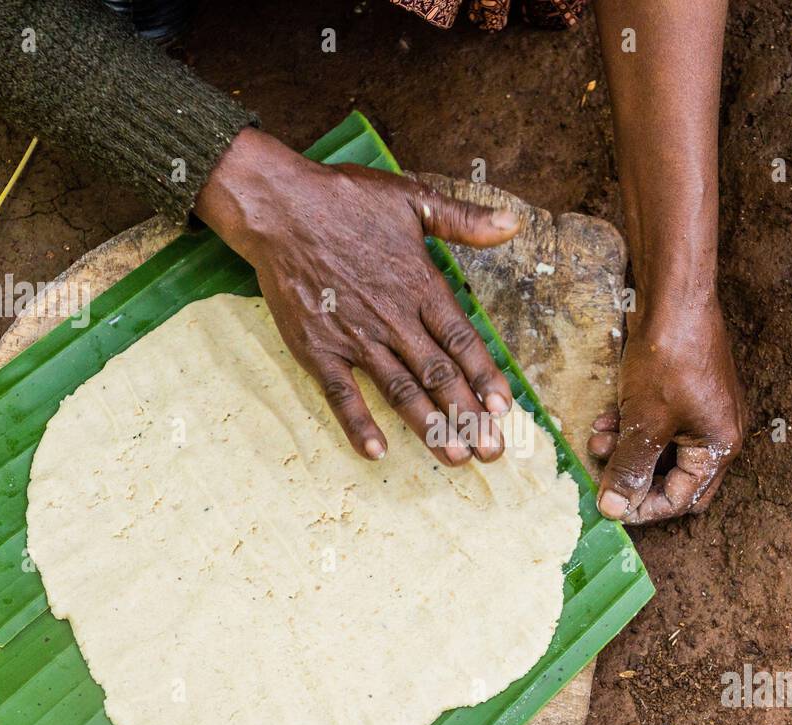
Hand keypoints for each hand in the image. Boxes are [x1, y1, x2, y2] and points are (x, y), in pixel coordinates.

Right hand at [196, 127, 518, 466]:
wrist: (277, 206)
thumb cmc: (344, 199)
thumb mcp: (412, 199)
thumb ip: (465, 220)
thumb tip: (514, 224)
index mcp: (420, 285)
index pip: (462, 341)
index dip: (485, 377)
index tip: (505, 410)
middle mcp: (393, 317)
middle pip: (438, 375)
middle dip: (468, 416)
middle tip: (490, 451)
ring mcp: (354, 336)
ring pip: (400, 390)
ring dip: (429, 427)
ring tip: (454, 457)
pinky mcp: (317, 348)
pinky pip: (341, 393)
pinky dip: (358, 423)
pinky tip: (376, 452)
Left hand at [590, 297, 743, 523]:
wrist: (672, 299)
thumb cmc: (668, 360)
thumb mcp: (644, 423)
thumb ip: (629, 469)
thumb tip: (613, 510)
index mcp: (719, 446)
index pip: (684, 498)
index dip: (646, 507)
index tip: (610, 507)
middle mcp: (716, 431)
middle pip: (674, 477)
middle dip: (637, 478)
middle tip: (606, 480)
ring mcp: (700, 408)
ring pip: (659, 449)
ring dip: (627, 450)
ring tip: (599, 440)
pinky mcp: (681, 389)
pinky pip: (654, 423)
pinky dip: (631, 426)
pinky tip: (606, 419)